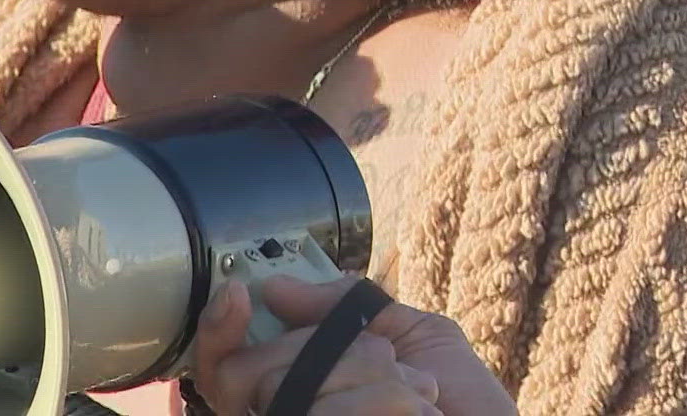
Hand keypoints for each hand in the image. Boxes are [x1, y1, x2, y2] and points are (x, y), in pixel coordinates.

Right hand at [190, 275, 514, 415]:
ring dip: (373, 383)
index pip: (226, 366)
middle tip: (386, 361)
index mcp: (300, 393)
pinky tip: (416, 411)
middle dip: (335, 354)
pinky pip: (321, 414)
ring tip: (419, 399)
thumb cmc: (466, 406)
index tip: (240, 294)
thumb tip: (277, 284)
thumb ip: (347, 305)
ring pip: (294, 398)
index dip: (220, 329)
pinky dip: (383, 403)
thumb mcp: (413, 335)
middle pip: (255, 375)